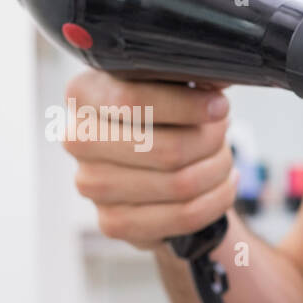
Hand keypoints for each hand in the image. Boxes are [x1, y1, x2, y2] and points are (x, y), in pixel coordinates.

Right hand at [62, 70, 235, 250]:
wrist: (150, 169)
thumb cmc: (159, 118)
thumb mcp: (164, 87)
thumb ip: (180, 80)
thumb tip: (214, 82)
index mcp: (83, 95)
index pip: (131, 101)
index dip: (185, 105)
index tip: (219, 107)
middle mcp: (79, 141)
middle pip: (167, 149)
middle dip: (211, 143)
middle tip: (223, 135)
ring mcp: (92, 185)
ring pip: (181, 184)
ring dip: (217, 171)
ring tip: (224, 159)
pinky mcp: (113, 222)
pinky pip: (184, 215)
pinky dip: (216, 199)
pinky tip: (222, 185)